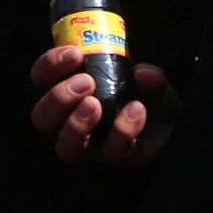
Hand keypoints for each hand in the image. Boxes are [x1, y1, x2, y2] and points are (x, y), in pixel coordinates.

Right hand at [29, 49, 177, 167]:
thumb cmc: (149, 97)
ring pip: (65, 147)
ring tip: (96, 105)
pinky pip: (112, 152)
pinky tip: (137, 111)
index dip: (50, 66)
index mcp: (69, 92)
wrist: (171, 125)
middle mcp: (72, 121)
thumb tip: (143, 74)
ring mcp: (91, 145)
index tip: (75, 54)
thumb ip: (150, 77)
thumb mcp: (152, 80)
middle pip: (42, 118)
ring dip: (76, 125)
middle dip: (58, 99)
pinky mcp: (114, 158)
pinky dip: (124, 130)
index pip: (42, 79)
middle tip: (85, 82)